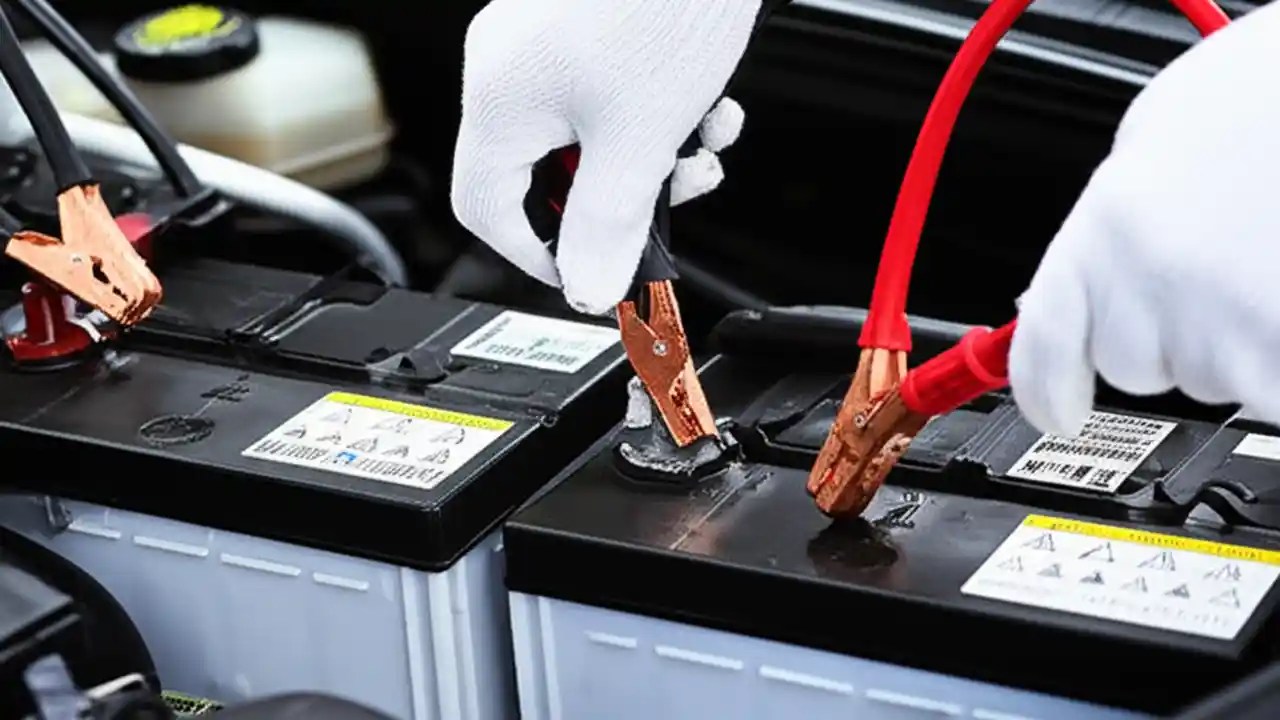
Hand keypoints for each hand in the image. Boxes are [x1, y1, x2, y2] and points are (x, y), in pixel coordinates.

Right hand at [451, 0, 758, 314]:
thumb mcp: (642, 135)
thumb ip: (610, 222)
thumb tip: (590, 284)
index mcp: (500, 99)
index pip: (486, 210)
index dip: (540, 256)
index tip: (590, 268)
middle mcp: (510, 65)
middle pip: (543, 172)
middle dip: (616, 198)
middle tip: (667, 201)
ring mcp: (545, 38)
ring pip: (585, 132)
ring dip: (650, 156)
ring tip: (702, 147)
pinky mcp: (585, 20)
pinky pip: (607, 90)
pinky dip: (657, 112)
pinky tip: (706, 105)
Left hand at [1009, 1, 1279, 434]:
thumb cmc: (1270, 96)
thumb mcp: (1165, 132)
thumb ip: (1118, 222)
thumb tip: (1093, 276)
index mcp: (1110, 230)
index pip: (1044, 346)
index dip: (1043, 388)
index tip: (1054, 409)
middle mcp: (1158, 290)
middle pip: (1136, 364)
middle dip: (1173, 331)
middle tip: (1227, 262)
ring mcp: (1233, 333)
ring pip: (1216, 376)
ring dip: (1242, 337)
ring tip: (1273, 257)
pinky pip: (1273, 388)